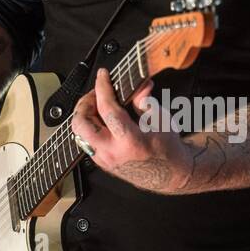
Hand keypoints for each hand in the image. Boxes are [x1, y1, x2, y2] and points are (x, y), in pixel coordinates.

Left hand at [69, 68, 192, 193]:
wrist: (170, 174)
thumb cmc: (168, 149)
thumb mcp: (162, 120)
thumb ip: (146, 101)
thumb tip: (140, 85)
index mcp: (131, 141)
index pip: (107, 109)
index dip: (103, 87)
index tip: (103, 75)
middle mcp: (113, 152)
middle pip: (82, 123)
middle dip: (85, 103)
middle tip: (96, 94)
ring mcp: (104, 160)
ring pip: (79, 133)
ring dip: (85, 115)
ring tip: (98, 106)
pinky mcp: (101, 162)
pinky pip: (86, 141)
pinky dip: (89, 126)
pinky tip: (101, 120)